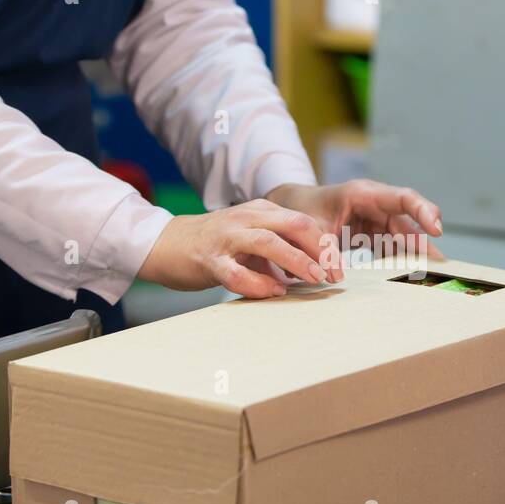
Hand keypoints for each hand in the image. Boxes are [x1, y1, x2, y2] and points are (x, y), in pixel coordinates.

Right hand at [138, 199, 339, 297]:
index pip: (303, 221)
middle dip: (320, 250)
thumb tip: (313, 271)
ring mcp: (226, 237)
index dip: (326, 245)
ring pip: (268, 243)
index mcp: (261, 211)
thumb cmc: (215, 244)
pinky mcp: (208, 259)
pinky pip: (236, 272)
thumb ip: (280, 251)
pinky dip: (258, 283)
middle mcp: (246, 218)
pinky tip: (273, 292)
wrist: (165, 243)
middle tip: (334, 275)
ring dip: (296, 261)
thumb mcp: (251, 239)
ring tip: (314, 279)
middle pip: (294, 225)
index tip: (339, 268)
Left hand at [265, 180, 444, 262]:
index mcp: (363, 194)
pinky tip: (414, 274)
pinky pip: (393, 245)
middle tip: (440, 264)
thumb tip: (336, 277)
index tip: (436, 229)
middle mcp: (376, 204)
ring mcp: (376, 218)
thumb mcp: (310, 228)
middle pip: (409, 220)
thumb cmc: (300, 210)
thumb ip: (325, 250)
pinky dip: (402, 259)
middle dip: (425, 241)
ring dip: (417, 253)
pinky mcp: (373, 232)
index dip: (423, 211)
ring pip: (404, 235)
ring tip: (434, 272)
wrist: (290, 208)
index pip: (402, 198)